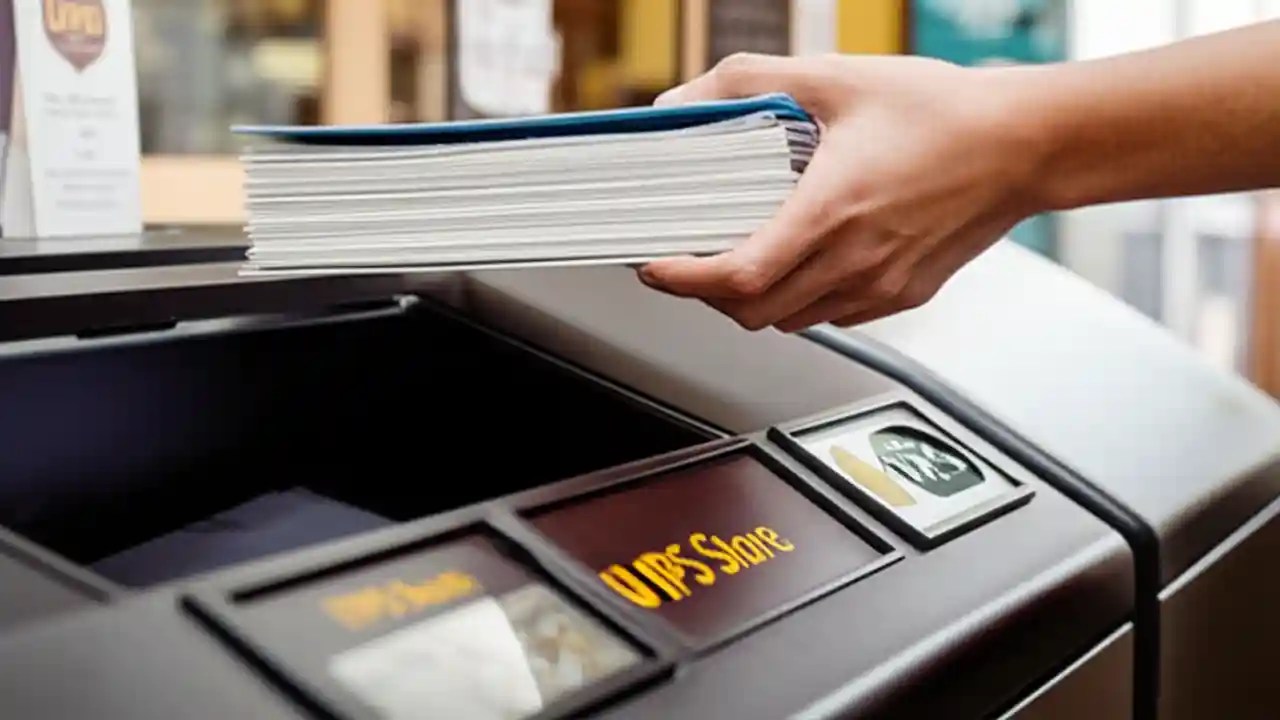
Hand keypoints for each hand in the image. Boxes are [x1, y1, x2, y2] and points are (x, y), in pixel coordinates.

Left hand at [637, 52, 1047, 331]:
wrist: (1025, 144)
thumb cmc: (944, 113)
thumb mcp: (837, 78)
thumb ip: (749, 83)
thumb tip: (684, 100)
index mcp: (832, 210)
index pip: (738, 275)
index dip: (685, 280)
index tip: (653, 268)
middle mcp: (855, 261)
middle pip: (753, 312)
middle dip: (708, 293)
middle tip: (690, 261)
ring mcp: (881, 287)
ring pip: (791, 321)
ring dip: (755, 299)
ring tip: (742, 258)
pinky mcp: (903, 297)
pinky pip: (832, 317)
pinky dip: (802, 300)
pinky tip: (804, 260)